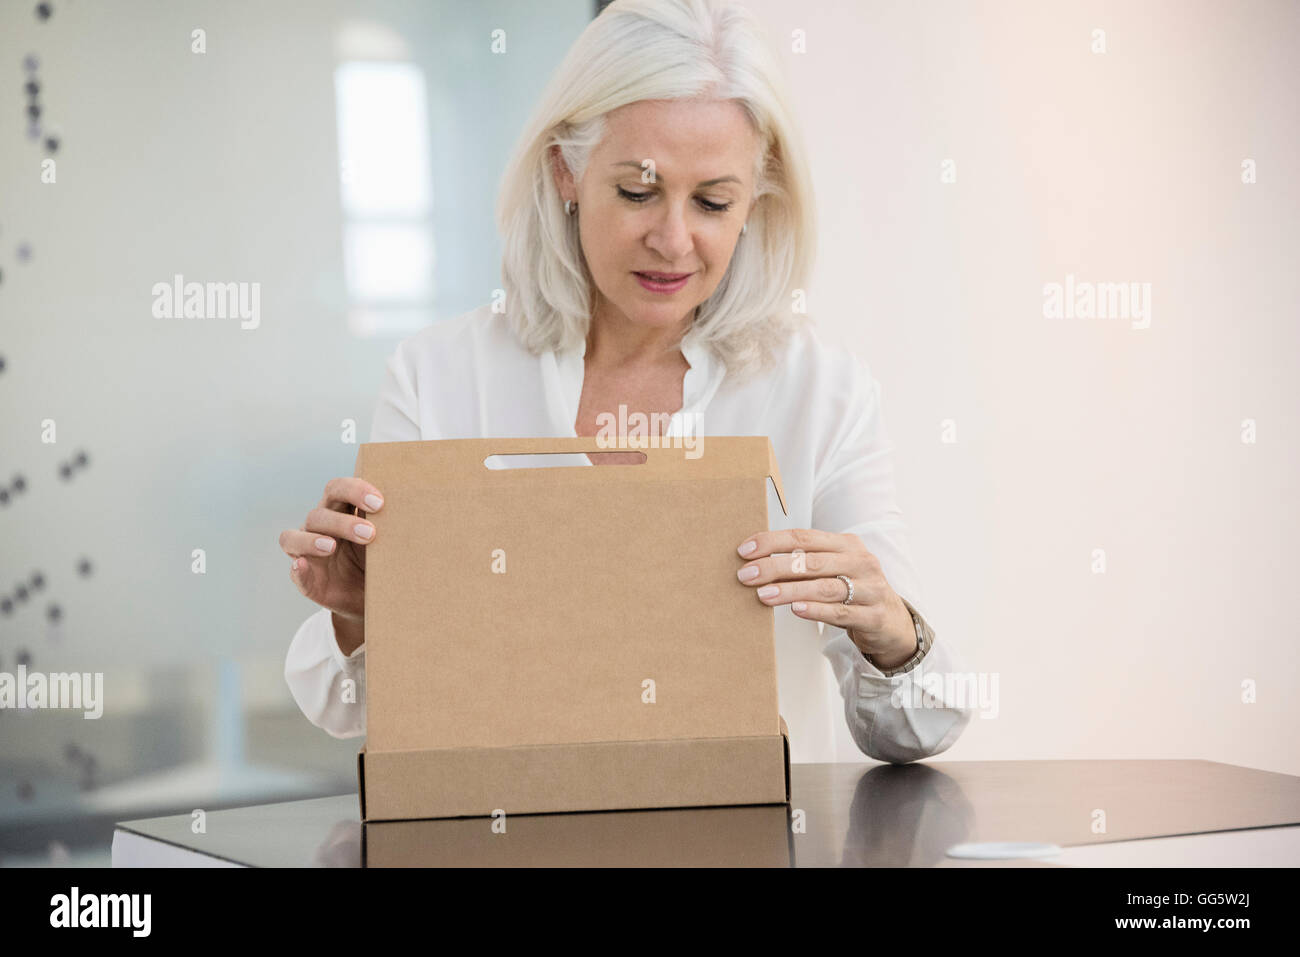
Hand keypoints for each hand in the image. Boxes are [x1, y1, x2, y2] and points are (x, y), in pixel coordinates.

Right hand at [279, 478, 382, 628]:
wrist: (373, 596)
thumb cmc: (382, 559)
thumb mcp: (389, 542)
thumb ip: (395, 526)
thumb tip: (419, 513)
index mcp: (341, 510)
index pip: (339, 489)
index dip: (355, 490)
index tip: (380, 502)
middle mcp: (321, 527)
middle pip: (319, 513)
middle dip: (343, 521)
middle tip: (370, 533)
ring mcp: (307, 551)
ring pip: (295, 537)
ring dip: (313, 539)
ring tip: (332, 546)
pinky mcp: (305, 577)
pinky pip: (295, 571)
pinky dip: (297, 568)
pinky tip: (302, 566)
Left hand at [735, 528, 916, 668]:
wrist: (892, 623)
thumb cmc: (852, 592)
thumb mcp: (833, 571)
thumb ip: (804, 564)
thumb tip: (756, 561)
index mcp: (847, 544)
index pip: (804, 537)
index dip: (772, 542)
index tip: (745, 550)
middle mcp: (861, 562)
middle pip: (811, 561)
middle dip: (774, 566)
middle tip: (746, 574)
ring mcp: (870, 588)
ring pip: (824, 587)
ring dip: (789, 590)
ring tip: (762, 595)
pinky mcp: (873, 615)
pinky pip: (840, 612)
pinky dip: (816, 610)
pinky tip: (795, 609)